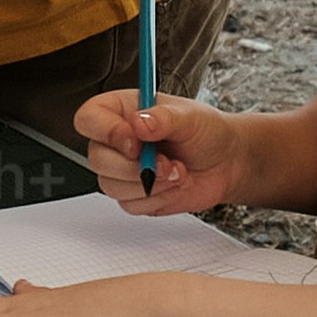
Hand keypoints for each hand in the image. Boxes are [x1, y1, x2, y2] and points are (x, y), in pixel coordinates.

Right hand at [71, 84, 251, 218]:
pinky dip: (158, 198)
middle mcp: (116, 141)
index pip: (89, 119)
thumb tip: (139, 122)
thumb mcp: (190, 117)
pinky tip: (175, 185)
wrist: (226, 163)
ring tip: (178, 172)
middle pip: (96, 158)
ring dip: (150, 184)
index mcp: (122, 111)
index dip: (106, 132)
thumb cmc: (207, 132)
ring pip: (110, 186)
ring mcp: (122, 170)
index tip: (136, 142)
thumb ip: (164, 118)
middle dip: (134, 167)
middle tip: (166, 163)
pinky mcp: (133, 195)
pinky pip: (130, 205)